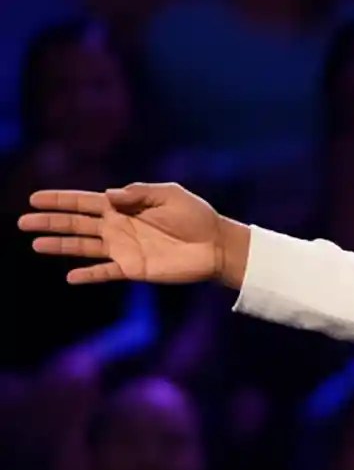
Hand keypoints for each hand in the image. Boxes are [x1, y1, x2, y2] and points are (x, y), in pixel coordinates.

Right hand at [16, 182, 250, 286]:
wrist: (216, 245)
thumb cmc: (196, 216)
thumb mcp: (169, 195)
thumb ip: (138, 193)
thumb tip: (109, 195)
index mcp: (124, 206)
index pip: (84, 202)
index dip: (60, 200)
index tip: (34, 198)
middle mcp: (118, 227)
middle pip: (76, 224)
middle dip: (49, 222)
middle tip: (22, 221)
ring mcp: (124, 249)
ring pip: (84, 247)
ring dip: (59, 245)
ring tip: (35, 243)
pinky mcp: (134, 269)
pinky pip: (106, 272)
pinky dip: (89, 274)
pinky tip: (71, 276)